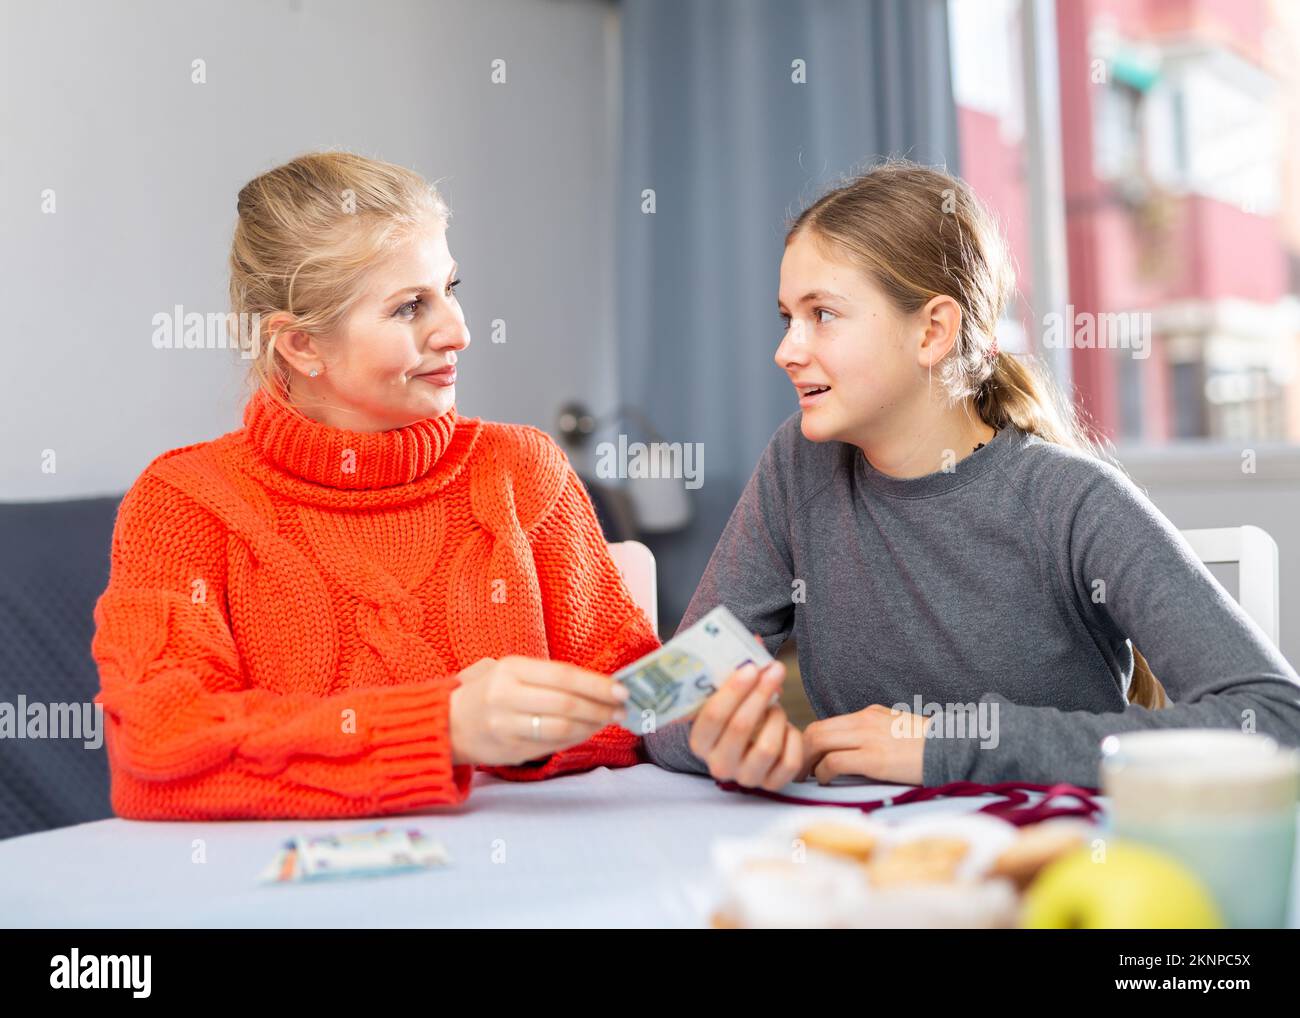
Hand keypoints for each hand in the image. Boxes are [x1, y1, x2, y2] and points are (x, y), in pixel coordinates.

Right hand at [449, 656, 628, 766]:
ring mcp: (507, 726)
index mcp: (510, 669)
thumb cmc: (487, 692)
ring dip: (592, 726)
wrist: (446, 723)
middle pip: (566, 703)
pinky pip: (551, 745)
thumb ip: (547, 676)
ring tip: (609, 720)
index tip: (622, 689)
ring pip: (561, 728)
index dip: (597, 684)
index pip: (563, 676)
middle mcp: (506, 696)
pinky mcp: (510, 750)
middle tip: (622, 708)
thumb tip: (597, 683)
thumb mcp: (510, 672)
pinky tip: (587, 731)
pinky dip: (575, 739)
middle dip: (600, 707)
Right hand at [687, 660, 802, 790]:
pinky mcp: (772, 785)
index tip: (751, 667)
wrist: (752, 743)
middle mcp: (718, 764)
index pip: (712, 717)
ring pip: (767, 747)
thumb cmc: (736, 713)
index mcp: (699, 741)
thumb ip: (736, 668)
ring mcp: (746, 777)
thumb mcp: (728, 695)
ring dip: (776, 717)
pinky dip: (793, 739)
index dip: (733, 691)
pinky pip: (790, 763)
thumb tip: (754, 640)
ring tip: (777, 704)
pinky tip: (787, 727)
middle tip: (775, 669)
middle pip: (740, 728)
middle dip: (760, 694)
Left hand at [799, 704, 927, 785]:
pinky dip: (823, 773)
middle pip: (815, 730)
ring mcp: (868, 737)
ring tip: (806, 778)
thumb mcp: (897, 729)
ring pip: (818, 742)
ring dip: (806, 762)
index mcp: (869, 714)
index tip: (805, 760)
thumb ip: (874, 733)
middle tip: (798, 772)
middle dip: (800, 752)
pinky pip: (834, 762)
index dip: (809, 743)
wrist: (954, 748)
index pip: (825, 723)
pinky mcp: (874, 758)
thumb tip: (853, 749)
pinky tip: (825, 782)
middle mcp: (864, 721)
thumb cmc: (929, 745)